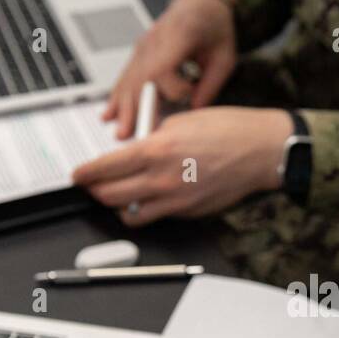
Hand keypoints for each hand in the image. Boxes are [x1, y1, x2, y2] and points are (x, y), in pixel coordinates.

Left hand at [73, 107, 292, 225]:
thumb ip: (153, 138)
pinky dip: (147, 209)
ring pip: (130, 215)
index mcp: (156, 150)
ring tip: (120, 196)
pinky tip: (152, 196)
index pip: (105, 168)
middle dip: (96, 191)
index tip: (78, 175)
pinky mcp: (189, 212)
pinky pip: (158, 216)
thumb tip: (134, 149)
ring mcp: (176, 201)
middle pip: (110, 196)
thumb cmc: (228, 130)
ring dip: (119, 206)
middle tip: (93, 185)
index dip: (85, 174)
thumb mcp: (181, 121)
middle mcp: (162, 179)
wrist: (260, 151)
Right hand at [103, 0, 237, 137]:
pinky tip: (109, 113)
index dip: (173, 88)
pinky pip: (126, 76)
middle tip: (132, 136)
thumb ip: (211, 85)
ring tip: (120, 132)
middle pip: (140, 78)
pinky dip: (118, 96)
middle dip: (136, 109)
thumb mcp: (224, 56)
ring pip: (129, 80)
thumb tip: (194, 112)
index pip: (164, 67)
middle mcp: (155, 39)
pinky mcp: (139, 52)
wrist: (201, 3)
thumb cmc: (215, 28)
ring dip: (124, 107)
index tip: (189, 94)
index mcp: (179, 34)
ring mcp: (143, 46)